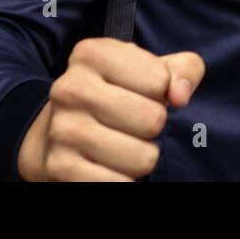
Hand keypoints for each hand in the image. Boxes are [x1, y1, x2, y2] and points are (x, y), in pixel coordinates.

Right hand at [18, 37, 205, 180]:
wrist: (56, 132)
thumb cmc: (117, 95)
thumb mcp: (151, 70)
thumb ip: (183, 69)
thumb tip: (180, 95)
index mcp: (92, 54)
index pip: (160, 80)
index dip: (161, 93)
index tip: (140, 93)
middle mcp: (71, 88)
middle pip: (153, 120)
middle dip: (153, 128)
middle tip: (134, 125)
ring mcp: (62, 129)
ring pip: (143, 158)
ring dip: (142, 157)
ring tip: (123, 145)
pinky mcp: (60, 167)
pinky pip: (121, 184)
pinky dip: (126, 180)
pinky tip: (110, 166)